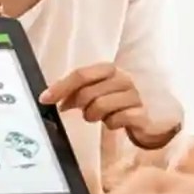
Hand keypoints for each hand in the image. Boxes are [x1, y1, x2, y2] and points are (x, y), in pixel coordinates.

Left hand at [40, 63, 180, 149]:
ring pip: (99, 106)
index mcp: (109, 69)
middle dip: (80, 106)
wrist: (149, 118)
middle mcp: (123, 78)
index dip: (61, 87)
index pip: (81, 74)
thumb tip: (49, 98)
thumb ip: (76, 92)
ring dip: (94, 116)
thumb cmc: (117, 103)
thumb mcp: (96, 93)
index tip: (45, 99)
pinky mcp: (140, 113)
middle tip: (84, 111)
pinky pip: (116, 120)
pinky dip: (111, 124)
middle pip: (87, 92)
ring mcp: (134, 95)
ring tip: (101, 116)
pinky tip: (116, 122)